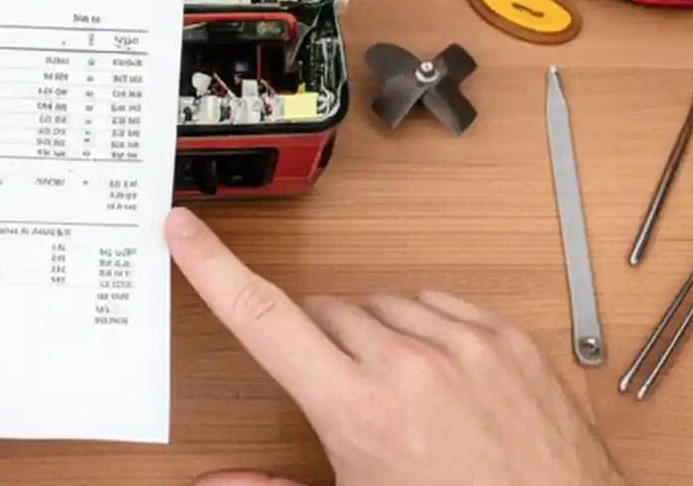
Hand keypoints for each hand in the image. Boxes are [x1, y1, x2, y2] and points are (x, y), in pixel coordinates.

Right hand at [164, 208, 626, 485]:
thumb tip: (210, 485)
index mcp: (358, 411)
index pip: (264, 320)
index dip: (214, 268)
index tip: (185, 231)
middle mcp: (408, 365)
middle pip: (322, 312)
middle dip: (317, 344)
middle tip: (339, 392)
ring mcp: (462, 345)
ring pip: (379, 305)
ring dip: (372, 335)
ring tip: (397, 392)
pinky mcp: (506, 337)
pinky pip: (437, 303)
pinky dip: (425, 329)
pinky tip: (435, 374)